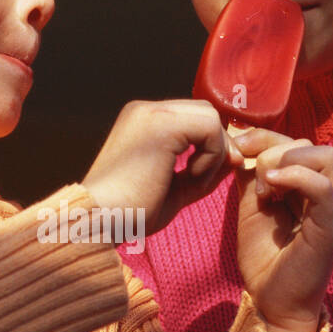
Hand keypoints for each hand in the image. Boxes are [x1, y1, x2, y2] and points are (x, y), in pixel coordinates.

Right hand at [81, 99, 238, 238]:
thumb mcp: (175, 188)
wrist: (98, 221)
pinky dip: (210, 157)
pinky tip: (190, 178)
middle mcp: (145, 110)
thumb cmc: (130, 213)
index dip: (209, 146)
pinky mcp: (162, 125)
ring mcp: (152, 113)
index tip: (204, 177)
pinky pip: (210, 129)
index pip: (193, 119)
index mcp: (141, 122)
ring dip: (213, 153)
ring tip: (192, 181)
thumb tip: (235, 157)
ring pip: (211, 117)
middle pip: (205, 112)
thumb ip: (203, 170)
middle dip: (216, 146)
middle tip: (205, 179)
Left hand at [231, 128, 332, 331]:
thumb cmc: (265, 257)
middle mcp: (329, 192)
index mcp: (311, 185)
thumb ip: (252, 176)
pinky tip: (271, 188)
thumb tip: (241, 144)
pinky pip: (323, 187)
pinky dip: (296, 177)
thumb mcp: (252, 207)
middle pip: (310, 143)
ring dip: (285, 162)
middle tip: (251, 178)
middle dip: (272, 149)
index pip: (297, 141)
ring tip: (264, 189)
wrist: (272, 301)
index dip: (266, 137)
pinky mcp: (332, 225)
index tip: (237, 147)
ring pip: (325, 157)